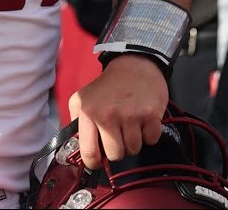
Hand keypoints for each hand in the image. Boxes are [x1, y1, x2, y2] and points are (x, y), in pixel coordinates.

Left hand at [68, 53, 168, 169]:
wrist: (134, 65)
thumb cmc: (108, 87)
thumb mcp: (82, 100)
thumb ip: (76, 124)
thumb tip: (76, 151)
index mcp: (88, 112)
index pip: (88, 153)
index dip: (94, 162)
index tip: (98, 161)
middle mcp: (107, 115)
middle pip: (115, 155)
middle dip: (118, 149)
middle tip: (118, 134)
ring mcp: (130, 115)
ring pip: (134, 149)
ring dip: (134, 141)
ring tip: (130, 124)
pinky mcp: (150, 115)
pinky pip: (151, 140)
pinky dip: (149, 134)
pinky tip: (143, 120)